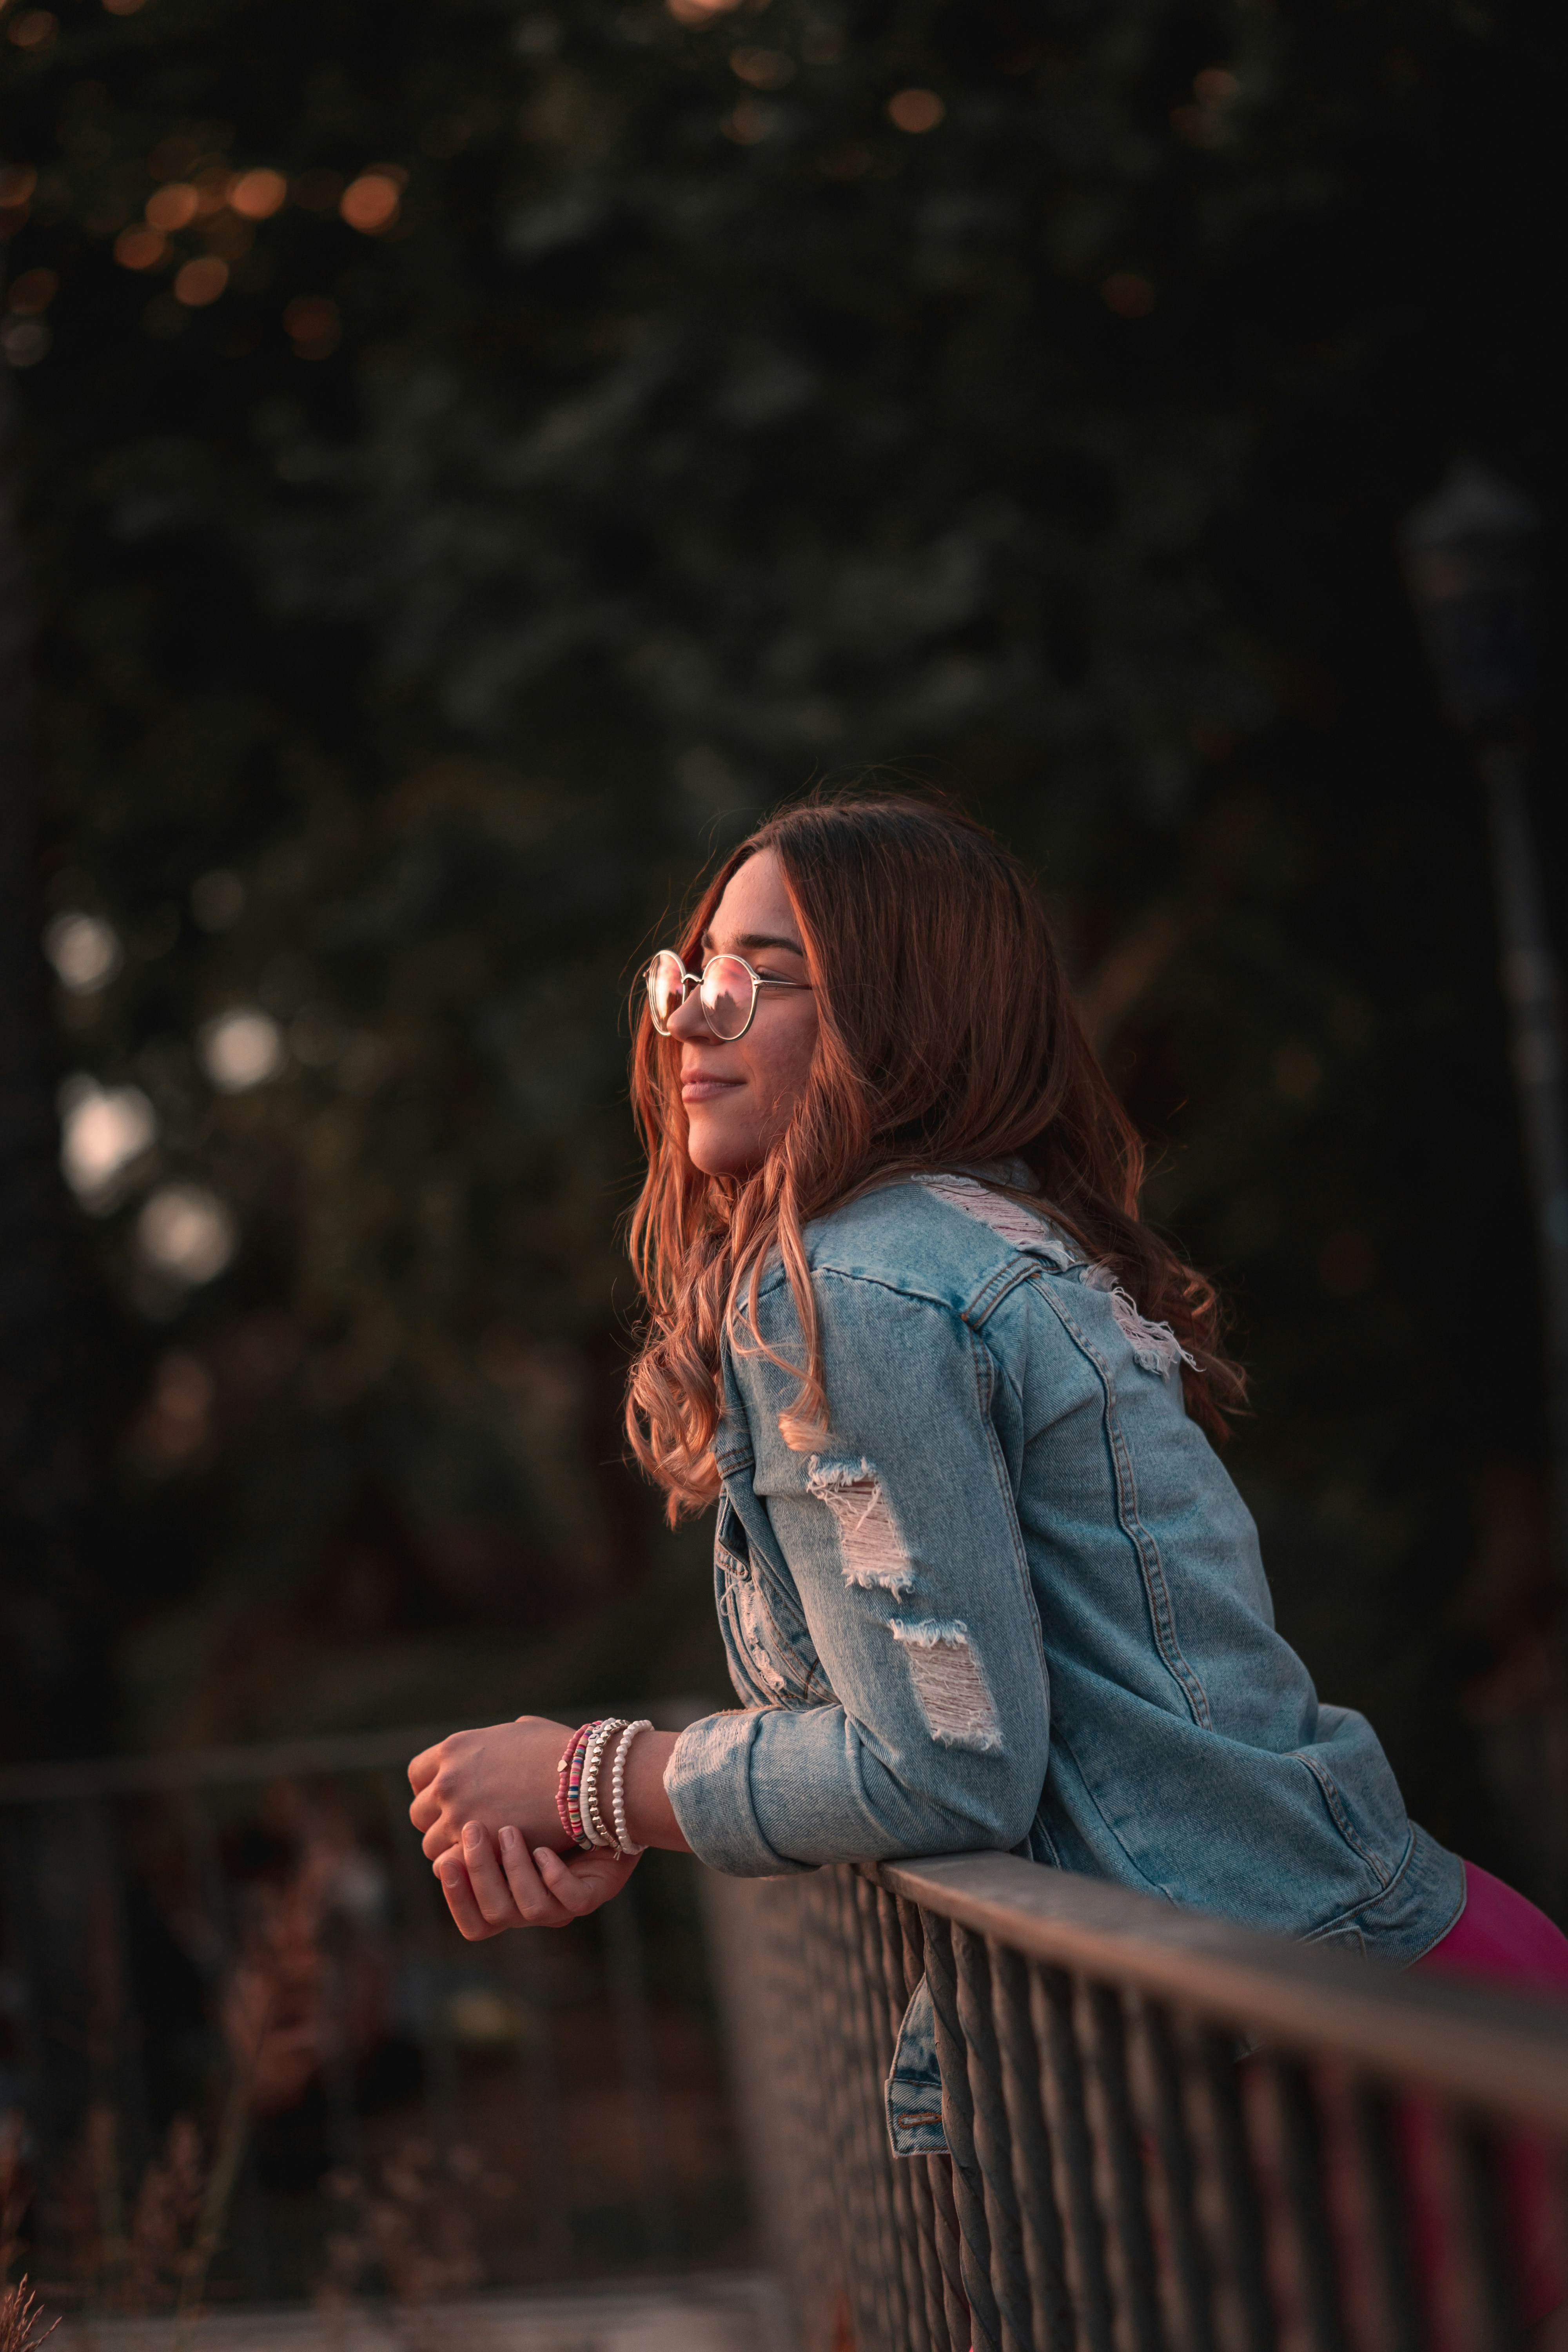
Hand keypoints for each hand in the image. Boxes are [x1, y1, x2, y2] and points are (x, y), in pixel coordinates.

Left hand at [408, 1718, 688, 1858]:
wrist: (587, 1781)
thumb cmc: (564, 1753)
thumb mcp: (525, 1731)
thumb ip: (499, 1739)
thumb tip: (502, 1739)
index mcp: (455, 1748)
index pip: (418, 1775)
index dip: (433, 1789)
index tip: (451, 1800)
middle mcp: (449, 1781)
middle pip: (420, 1814)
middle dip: (439, 1822)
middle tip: (465, 1830)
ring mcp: (458, 1815)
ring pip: (432, 1845)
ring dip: (451, 1849)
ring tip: (479, 1852)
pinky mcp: (476, 1846)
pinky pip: (449, 1865)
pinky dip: (463, 1869)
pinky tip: (485, 1865)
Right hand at [435, 1822, 640, 1936]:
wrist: (602, 1801)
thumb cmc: (548, 1809)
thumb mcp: (506, 1815)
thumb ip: (477, 1830)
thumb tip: (436, 1838)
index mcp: (509, 1899)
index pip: (475, 1923)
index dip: (457, 1900)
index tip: (444, 1862)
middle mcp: (533, 1908)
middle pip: (496, 1914)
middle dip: (481, 1873)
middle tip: (474, 1829)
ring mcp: (565, 1903)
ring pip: (532, 1909)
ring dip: (515, 1870)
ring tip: (510, 1830)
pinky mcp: (595, 1892)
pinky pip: (573, 1900)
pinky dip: (555, 1877)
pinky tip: (545, 1850)